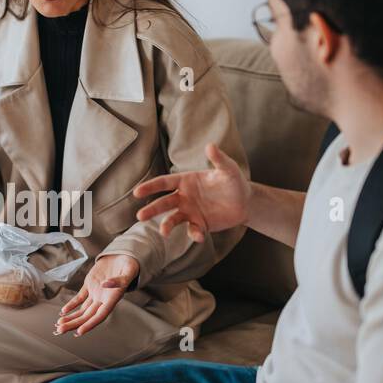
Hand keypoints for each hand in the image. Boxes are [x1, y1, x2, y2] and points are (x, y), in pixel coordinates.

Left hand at [54, 253, 139, 336]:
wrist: (123, 257)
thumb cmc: (129, 265)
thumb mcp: (128, 271)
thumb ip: (119, 280)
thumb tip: (106, 285)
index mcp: (113, 298)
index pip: (100, 315)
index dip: (90, 324)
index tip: (79, 332)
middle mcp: (103, 299)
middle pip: (87, 316)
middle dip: (74, 324)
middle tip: (60, 330)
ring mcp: (95, 293)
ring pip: (82, 310)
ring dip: (71, 317)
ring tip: (59, 325)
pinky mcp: (89, 285)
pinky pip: (79, 298)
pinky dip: (71, 305)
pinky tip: (63, 312)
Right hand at [132, 142, 248, 241]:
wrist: (245, 202)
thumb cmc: (234, 181)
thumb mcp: (228, 169)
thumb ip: (218, 159)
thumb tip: (210, 146)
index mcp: (186, 181)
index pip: (164, 183)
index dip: (150, 187)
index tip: (137, 191)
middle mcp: (184, 197)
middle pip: (164, 203)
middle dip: (152, 210)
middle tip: (140, 216)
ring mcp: (190, 212)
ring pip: (173, 219)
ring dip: (166, 225)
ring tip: (163, 233)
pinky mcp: (199, 224)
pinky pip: (192, 230)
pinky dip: (194, 234)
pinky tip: (199, 236)